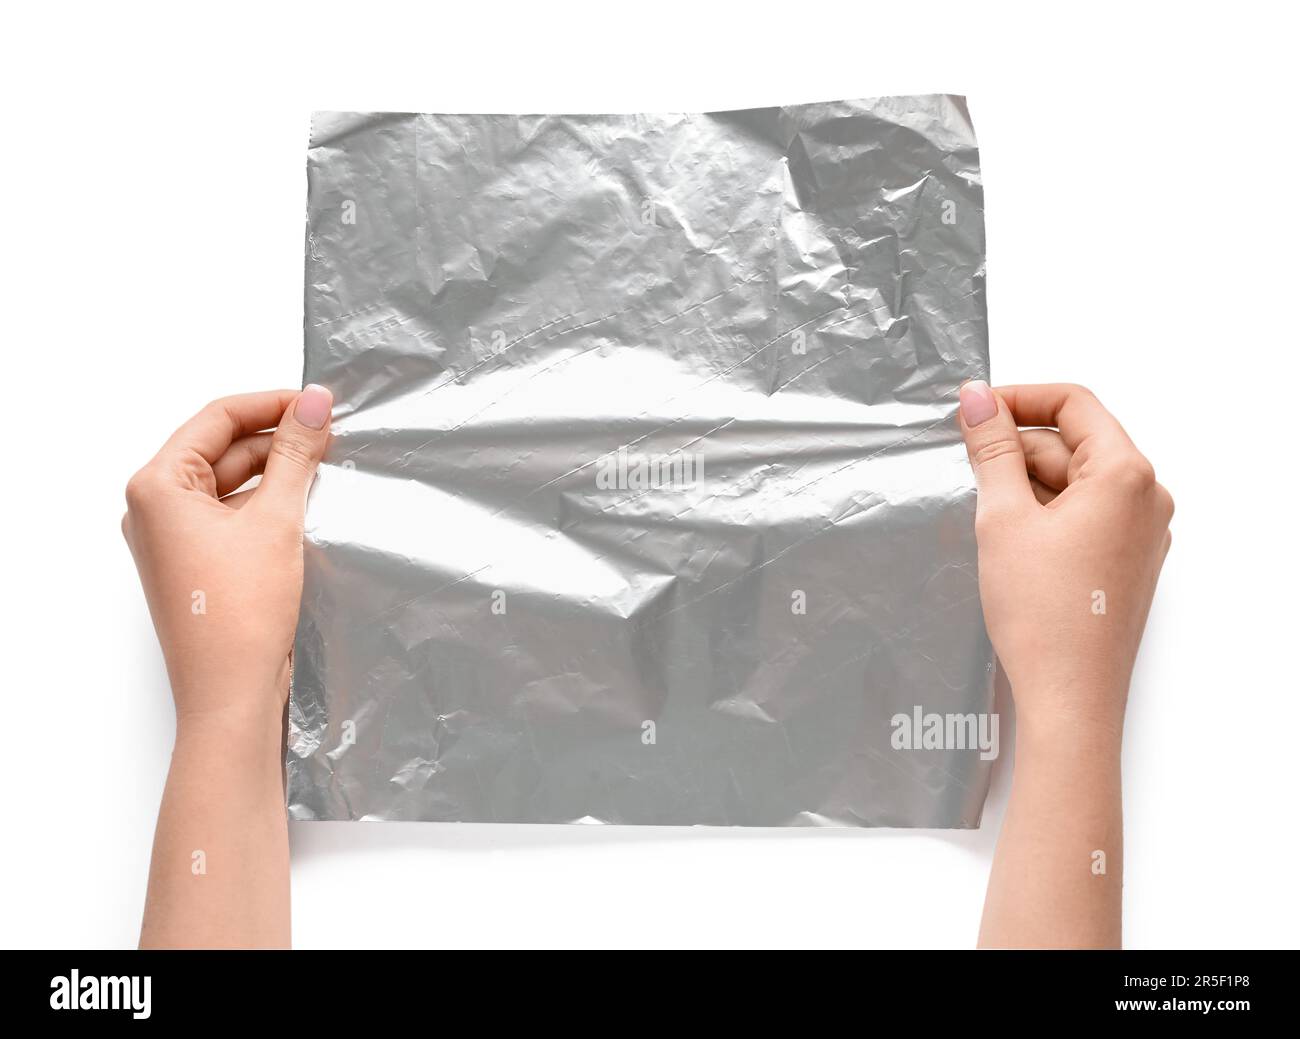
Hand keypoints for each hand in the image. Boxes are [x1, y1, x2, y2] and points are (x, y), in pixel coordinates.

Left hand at [123, 386, 333, 730]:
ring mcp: (173, 538)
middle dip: (278, 438)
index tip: (320, 402)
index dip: (273, 403)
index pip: (217, 418)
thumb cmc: (239, 614)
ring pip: (231, 482)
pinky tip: (307, 505)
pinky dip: (268, 504)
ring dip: (277, 472)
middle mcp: (155, 508)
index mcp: (156, 486)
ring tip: (327, 466)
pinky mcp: (196, 564)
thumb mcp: (277, 520)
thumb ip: (296, 455)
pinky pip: (233, 515)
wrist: (231, 693)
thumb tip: (315, 404)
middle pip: (223, 448)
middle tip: (333, 433)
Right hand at [958, 381, 1172, 738]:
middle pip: (1073, 443)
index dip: (1018, 398)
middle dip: (1017, 450)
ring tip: (987, 522)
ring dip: (1027, 486)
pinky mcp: (1126, 561)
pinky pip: (1084, 515)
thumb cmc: (1043, 615)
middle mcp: (1147, 498)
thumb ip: (992, 450)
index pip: (1074, 403)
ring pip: (1075, 481)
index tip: (973, 411)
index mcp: (1127, 475)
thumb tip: (978, 399)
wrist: (1070, 698)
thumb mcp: (1003, 518)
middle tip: (966, 471)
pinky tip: (1010, 543)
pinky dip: (1044, 515)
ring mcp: (1141, 532)